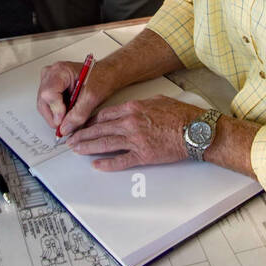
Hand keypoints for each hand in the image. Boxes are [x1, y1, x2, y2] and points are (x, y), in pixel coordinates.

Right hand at [36, 59, 116, 135]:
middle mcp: (51, 74)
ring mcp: (49, 81)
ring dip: (57, 115)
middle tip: (68, 123)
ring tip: (71, 114)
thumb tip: (65, 128)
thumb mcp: (92, 98)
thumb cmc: (101, 78)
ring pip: (44, 105)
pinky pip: (48, 105)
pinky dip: (58, 112)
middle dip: (55, 116)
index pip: (48, 94)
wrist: (107, 74)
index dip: (55, 110)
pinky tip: (69, 110)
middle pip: (43, 101)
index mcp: (60, 71)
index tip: (64, 120)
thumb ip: (78, 115)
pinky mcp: (51, 88)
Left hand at [65, 95, 196, 170]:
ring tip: (76, 150)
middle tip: (70, 139)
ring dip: (88, 147)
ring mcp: (135, 140)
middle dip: (82, 135)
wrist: (195, 130)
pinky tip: (97, 165)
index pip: (104, 115)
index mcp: (132, 108)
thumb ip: (141, 105)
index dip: (90, 121)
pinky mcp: (143, 155)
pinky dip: (107, 163)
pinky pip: (120, 160)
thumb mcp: (158, 101)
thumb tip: (131, 108)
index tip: (82, 125)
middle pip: (99, 129)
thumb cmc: (181, 115)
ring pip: (105, 144)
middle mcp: (130, 123)